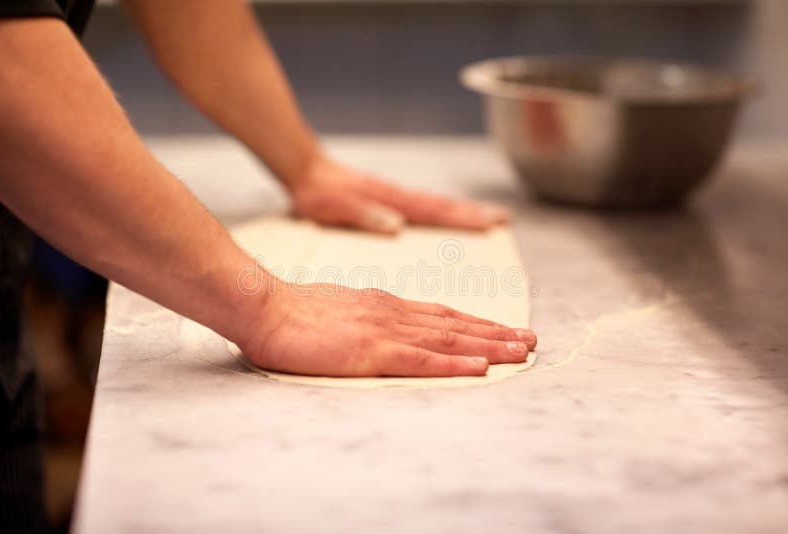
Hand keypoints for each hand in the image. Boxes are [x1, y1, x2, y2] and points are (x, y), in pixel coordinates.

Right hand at [238, 280, 536, 376]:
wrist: (266, 306)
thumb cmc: (294, 313)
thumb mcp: (341, 310)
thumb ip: (367, 318)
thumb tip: (383, 327)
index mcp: (385, 305)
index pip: (441, 316)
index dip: (476, 325)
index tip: (504, 331)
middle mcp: (394, 313)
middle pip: (455, 326)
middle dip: (496, 334)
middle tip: (529, 341)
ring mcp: (386, 330)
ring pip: (449, 341)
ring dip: (489, 346)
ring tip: (521, 351)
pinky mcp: (372, 350)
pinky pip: (422, 360)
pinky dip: (455, 365)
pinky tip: (480, 369)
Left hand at [288, 155, 509, 233]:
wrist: (304, 168)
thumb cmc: (318, 192)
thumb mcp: (336, 207)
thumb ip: (364, 215)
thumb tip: (396, 225)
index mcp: (391, 201)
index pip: (435, 211)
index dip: (464, 218)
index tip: (491, 222)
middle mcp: (398, 198)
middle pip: (443, 206)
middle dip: (474, 213)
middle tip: (504, 219)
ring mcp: (395, 197)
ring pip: (436, 205)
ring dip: (462, 211)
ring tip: (488, 217)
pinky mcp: (387, 199)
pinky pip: (423, 207)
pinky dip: (442, 211)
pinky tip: (447, 218)